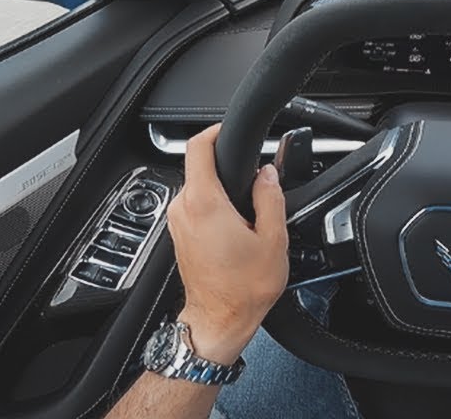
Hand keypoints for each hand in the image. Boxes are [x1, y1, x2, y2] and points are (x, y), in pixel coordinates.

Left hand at [167, 124, 288, 363]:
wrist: (219, 321)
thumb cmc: (243, 289)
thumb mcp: (273, 239)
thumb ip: (270, 197)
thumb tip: (268, 173)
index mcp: (205, 203)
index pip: (197, 147)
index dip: (215, 131)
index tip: (230, 130)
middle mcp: (183, 208)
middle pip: (200, 167)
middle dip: (228, 167)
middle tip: (255, 180)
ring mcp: (177, 222)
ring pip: (198, 187)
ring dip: (222, 189)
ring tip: (248, 210)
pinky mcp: (178, 234)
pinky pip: (194, 206)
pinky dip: (214, 206)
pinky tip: (235, 226)